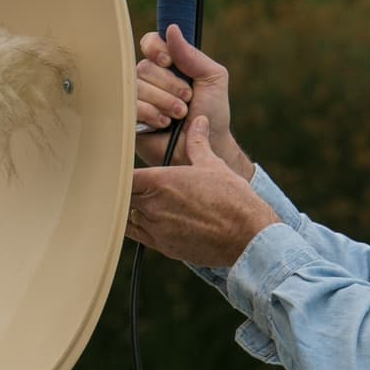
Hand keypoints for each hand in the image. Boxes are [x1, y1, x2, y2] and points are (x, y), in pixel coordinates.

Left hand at [127, 116, 278, 266]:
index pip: (124, 176)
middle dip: (127, 191)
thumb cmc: (232, 198)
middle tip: (133, 186)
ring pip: (129, 218)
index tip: (126, 170)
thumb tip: (199, 122)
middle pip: (122, 197)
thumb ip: (197, 143)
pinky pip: (140, 236)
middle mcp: (153, 206)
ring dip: (134, 210)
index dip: (123, 173)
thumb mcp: (213, 165)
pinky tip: (154, 221)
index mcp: (161, 181)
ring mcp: (157, 229)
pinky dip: (142, 228)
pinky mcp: (164, 247)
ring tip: (146, 203)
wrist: (247, 235)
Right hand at [135, 25, 253, 176]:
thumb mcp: (212, 78)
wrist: (206, 147)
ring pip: (137, 87)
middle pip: (144, 67)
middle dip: (169, 85)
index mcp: (168, 65)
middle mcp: (150, 79)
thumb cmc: (212, 114)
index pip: (149, 42)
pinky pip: (130, 106)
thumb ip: (193, 55)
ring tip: (179, 115)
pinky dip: (151, 114)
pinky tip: (164, 124)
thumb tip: (172, 29)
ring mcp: (138, 98)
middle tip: (187, 100)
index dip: (157, 49)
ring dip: (163, 101)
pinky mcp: (130, 118)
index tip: (170, 63)